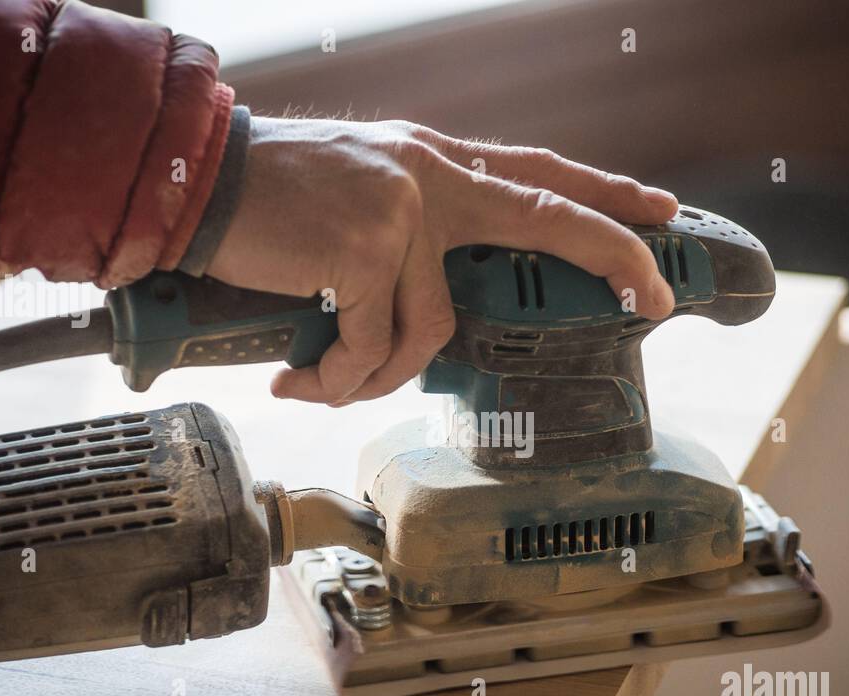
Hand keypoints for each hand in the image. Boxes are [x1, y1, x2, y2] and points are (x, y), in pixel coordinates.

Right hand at [207, 118, 677, 403]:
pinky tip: (296, 380)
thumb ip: (407, 233)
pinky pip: (373, 349)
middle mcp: (427, 174)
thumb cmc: (265, 203)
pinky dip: (337, 381)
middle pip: (543, 216)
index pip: (532, 171)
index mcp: (429, 160)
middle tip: (658, 301)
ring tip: (325, 381)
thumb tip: (433, 310)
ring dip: (377, 375)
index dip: (600, 192)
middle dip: (612, 257)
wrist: (189, 183)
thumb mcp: (354, 196)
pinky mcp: (363, 248)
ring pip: (432, 329)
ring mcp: (400, 210)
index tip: (659, 211)